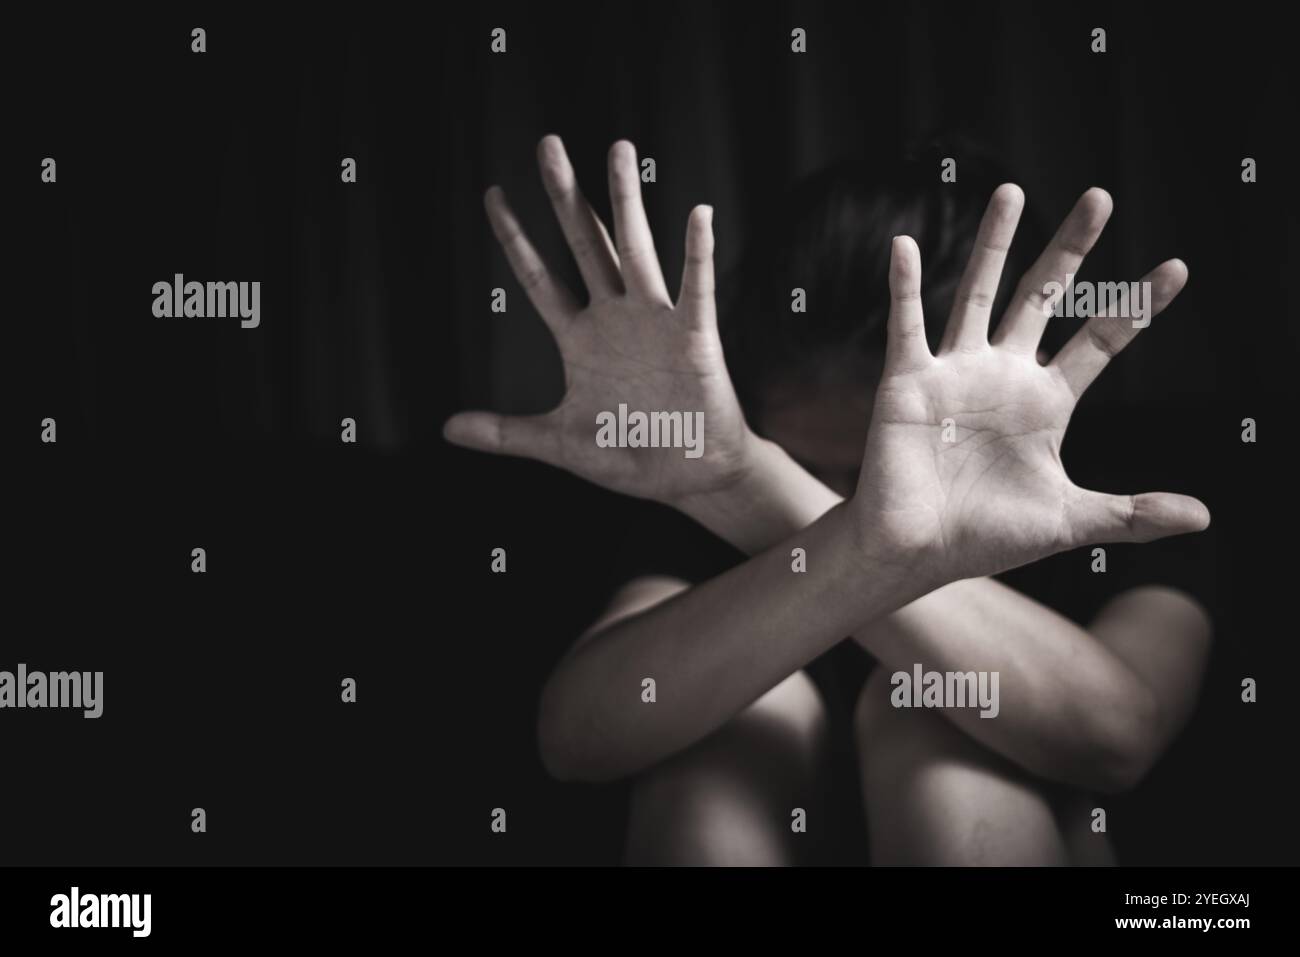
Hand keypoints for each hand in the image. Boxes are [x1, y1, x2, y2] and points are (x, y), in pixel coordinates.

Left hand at [443, 135, 757, 505]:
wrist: (688, 477)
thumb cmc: (631, 456)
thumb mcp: (559, 444)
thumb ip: (506, 433)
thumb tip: (447, 428)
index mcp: (580, 339)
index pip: (539, 278)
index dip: (515, 239)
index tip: (493, 195)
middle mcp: (614, 318)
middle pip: (584, 244)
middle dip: (565, 196)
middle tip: (547, 145)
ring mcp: (654, 322)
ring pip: (635, 249)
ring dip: (626, 202)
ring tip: (618, 150)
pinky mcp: (694, 337)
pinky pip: (695, 288)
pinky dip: (697, 253)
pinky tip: (697, 213)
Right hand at [853, 185, 1208, 583]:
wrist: (914, 551)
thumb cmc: (985, 537)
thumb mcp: (1067, 521)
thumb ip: (1131, 514)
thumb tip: (1204, 517)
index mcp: (1045, 404)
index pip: (1099, 343)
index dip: (1136, 308)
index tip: (1177, 269)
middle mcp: (1003, 376)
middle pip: (1045, 297)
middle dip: (1072, 250)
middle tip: (1101, 197)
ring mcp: (956, 372)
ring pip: (980, 293)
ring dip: (996, 243)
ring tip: (1012, 190)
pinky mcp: (909, 380)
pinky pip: (907, 324)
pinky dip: (904, 285)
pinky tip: (906, 245)